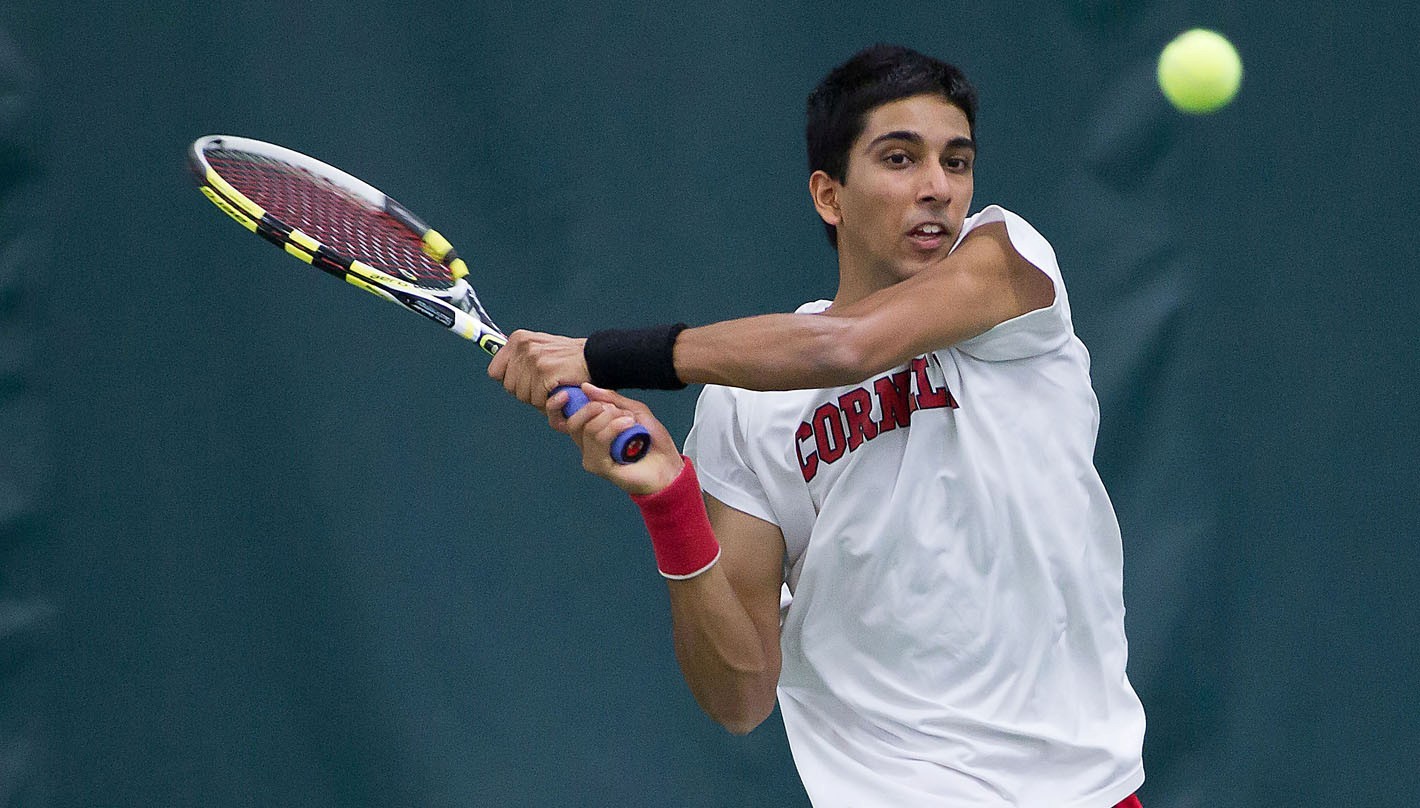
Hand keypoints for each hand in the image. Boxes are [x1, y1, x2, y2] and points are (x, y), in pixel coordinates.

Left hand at [487, 329, 588, 407]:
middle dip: (526, 392)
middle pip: (509, 387)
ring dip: (539, 399)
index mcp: (518, 339)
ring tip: (553, 388)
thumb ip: (520, 357)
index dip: (510, 382)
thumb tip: (497, 374)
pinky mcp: (545, 372)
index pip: (495, 372)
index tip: (525, 382)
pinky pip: (538, 399)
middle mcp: (523, 346)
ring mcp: (534, 359)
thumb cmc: (569, 358)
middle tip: (544, 386)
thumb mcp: (540, 347)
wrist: (597, 358)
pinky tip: (560, 391)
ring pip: (523, 396)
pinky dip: (549, 402)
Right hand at [547, 384, 683, 495]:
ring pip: (589, 430)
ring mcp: (592, 457)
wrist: (668, 464)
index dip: (558, 404)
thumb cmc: (653, 441)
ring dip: (612, 419)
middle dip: (594, 408)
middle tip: (616, 409)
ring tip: (631, 421)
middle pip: (573, 422)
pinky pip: (599, 442)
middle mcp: (588, 445)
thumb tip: (586, 387)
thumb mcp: (633, 410)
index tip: (571, 392)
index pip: (564, 417)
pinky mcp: (600, 467)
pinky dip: (615, 428)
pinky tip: (630, 427)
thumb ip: (610, 398)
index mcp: (591, 430)